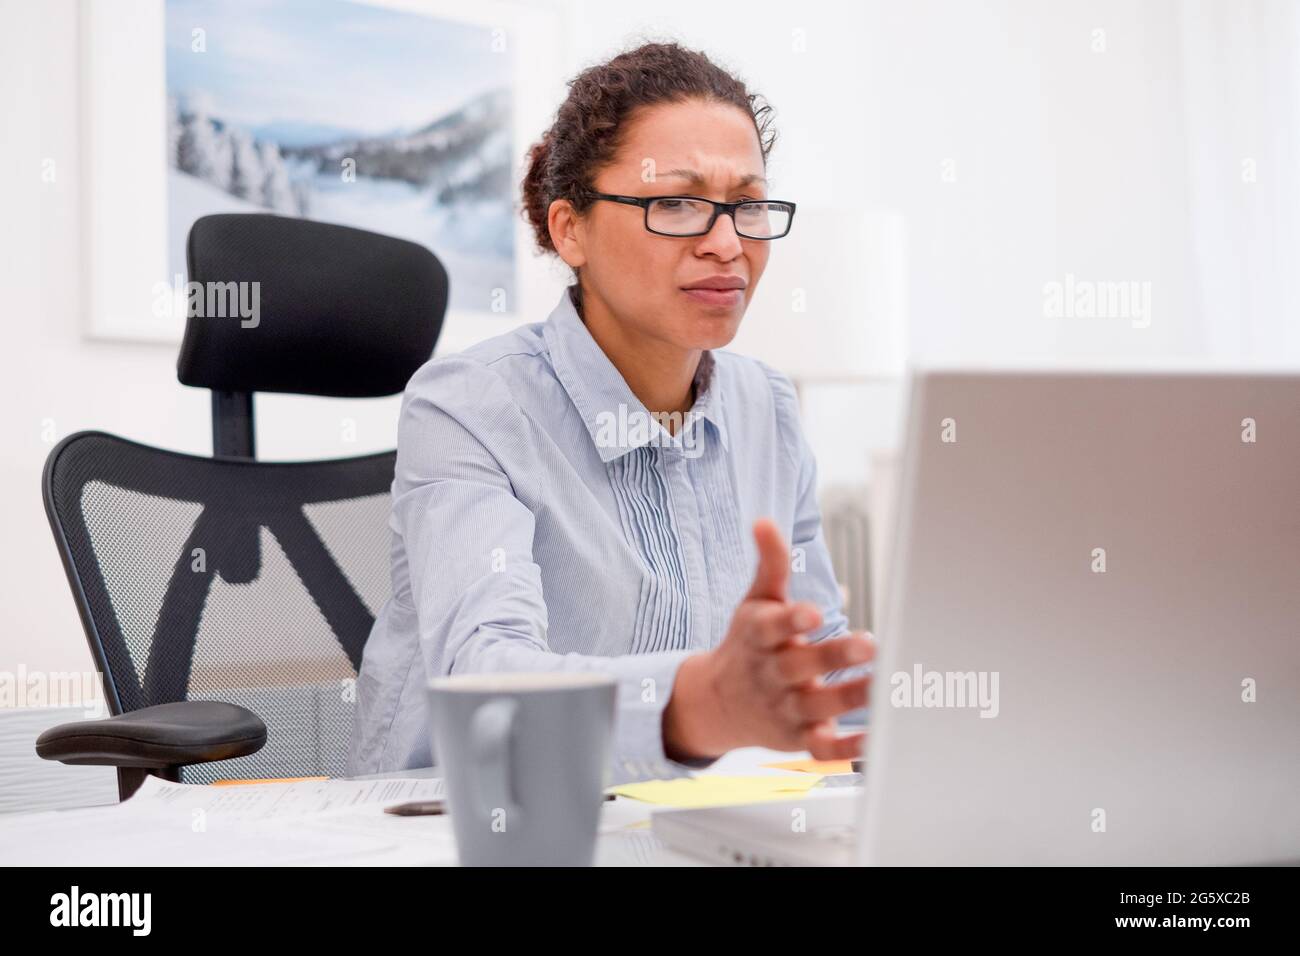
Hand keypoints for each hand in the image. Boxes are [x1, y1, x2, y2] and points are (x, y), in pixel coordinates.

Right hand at [663, 518, 873, 761]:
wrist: (718, 702)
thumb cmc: (749, 644)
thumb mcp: (754, 602)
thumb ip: (769, 565)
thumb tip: (763, 521)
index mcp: (760, 636)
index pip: (772, 626)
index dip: (791, 619)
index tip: (814, 611)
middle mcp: (771, 673)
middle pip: (800, 665)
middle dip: (834, 655)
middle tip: (869, 641)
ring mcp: (783, 708)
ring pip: (817, 707)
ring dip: (850, 697)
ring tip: (884, 685)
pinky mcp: (797, 738)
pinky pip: (822, 749)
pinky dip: (846, 749)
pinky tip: (875, 738)